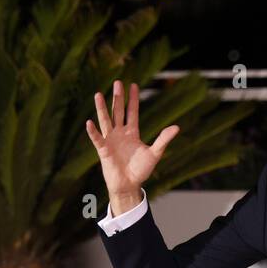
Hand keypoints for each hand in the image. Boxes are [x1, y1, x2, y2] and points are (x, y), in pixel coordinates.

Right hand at [85, 80, 179, 215]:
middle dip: (118, 98)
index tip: (133, 85)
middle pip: (118, 112)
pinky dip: (93, 132)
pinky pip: (98, 139)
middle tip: (118, 82)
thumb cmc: (141, 171)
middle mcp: (120, 133)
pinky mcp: (104, 150)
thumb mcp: (155, 154)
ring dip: (102, 108)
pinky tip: (90, 122)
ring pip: (106, 120)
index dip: (133, 99)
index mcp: (132, 133)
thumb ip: (163, 140)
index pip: (132, 112)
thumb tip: (177, 127)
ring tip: (98, 94)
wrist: (130, 185)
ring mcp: (111, 140)